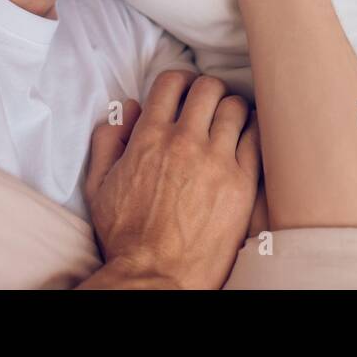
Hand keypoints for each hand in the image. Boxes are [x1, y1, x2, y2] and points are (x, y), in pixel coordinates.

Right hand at [81, 70, 261, 289]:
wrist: (157, 275)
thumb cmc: (126, 236)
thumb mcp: (99, 186)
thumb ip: (108, 141)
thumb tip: (127, 110)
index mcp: (149, 137)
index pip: (172, 83)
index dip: (179, 81)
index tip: (184, 92)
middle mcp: (185, 142)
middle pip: (208, 88)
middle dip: (207, 91)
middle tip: (208, 106)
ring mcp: (217, 161)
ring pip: (235, 108)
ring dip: (231, 109)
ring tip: (229, 122)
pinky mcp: (242, 184)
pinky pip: (257, 139)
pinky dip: (253, 131)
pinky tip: (248, 139)